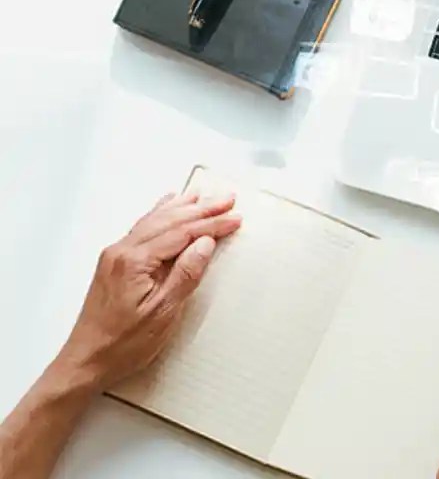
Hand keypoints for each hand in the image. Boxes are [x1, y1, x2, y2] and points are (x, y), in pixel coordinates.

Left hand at [51, 192, 240, 391]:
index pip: (181, 233)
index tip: (235, 219)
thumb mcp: (163, 313)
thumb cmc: (123, 344)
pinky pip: (142, 229)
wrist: (86, 360)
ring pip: (154, 221)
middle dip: (200, 209)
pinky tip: (166, 206)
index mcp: (134, 261)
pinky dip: (160, 215)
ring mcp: (115, 256)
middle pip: (168, 221)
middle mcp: (121, 251)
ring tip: (203, 195)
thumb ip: (185, 274)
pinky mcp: (114, 264)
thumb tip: (205, 243)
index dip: (211, 224)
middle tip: (227, 200)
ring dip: (181, 208)